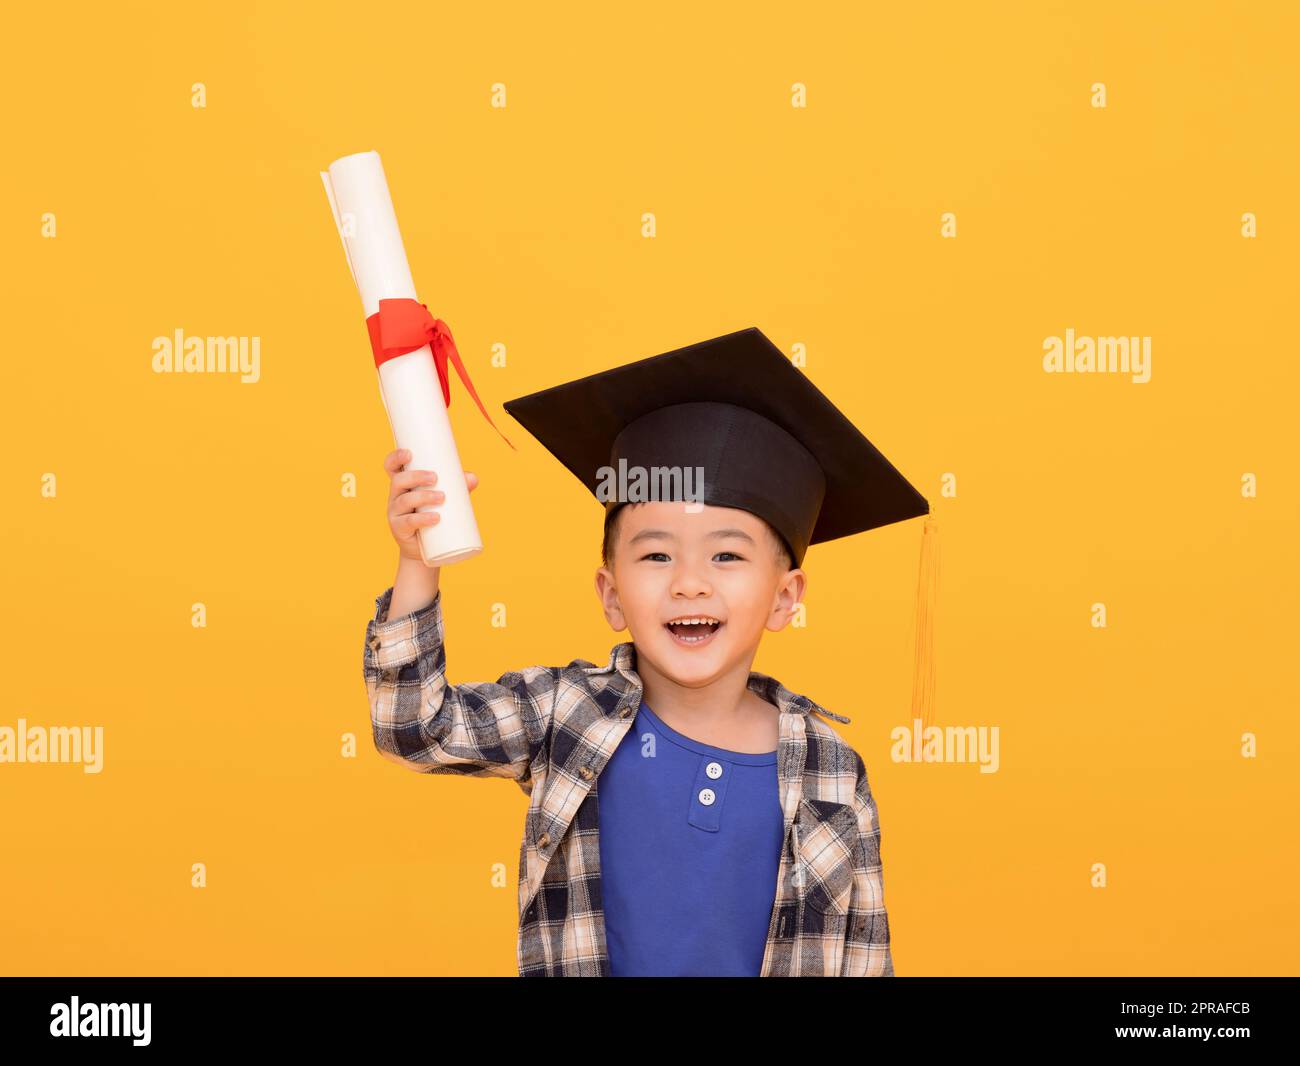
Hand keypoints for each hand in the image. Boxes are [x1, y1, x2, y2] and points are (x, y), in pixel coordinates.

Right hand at [384, 448, 478, 562]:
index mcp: (404, 484)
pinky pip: (408, 522)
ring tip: (442, 497)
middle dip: (416, 476)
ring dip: (423, 497)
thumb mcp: (447, 498)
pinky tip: (435, 518)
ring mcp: (395, 513)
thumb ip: (459, 486)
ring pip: (404, 501)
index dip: (395, 458)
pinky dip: (422, 519)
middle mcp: (396, 496)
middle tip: (435, 477)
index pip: (392, 467)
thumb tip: (472, 478)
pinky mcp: (399, 529)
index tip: (408, 453)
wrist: (430, 548)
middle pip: (398, 481)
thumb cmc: (436, 515)